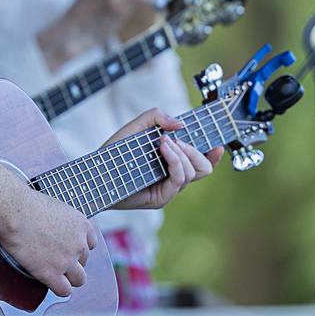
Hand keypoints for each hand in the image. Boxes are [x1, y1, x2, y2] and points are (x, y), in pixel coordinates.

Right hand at [0, 186, 98, 297]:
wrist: (13, 211)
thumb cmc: (27, 204)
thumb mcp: (56, 208)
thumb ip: (64, 223)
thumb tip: (58, 231)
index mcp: (82, 225)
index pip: (90, 244)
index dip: (77, 247)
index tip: (66, 247)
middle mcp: (79, 244)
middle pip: (84, 261)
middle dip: (71, 261)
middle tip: (54, 257)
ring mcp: (67, 260)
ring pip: (79, 279)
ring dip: (68, 277)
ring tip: (55, 273)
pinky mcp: (52, 273)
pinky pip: (64, 290)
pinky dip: (59, 288)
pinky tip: (50, 282)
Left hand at [106, 109, 220, 209]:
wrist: (96, 171)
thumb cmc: (115, 151)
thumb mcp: (135, 126)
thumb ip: (156, 117)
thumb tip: (180, 123)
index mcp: (172, 162)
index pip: (200, 161)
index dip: (213, 155)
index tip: (218, 145)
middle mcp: (172, 177)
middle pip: (203, 169)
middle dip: (196, 151)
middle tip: (178, 140)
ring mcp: (168, 189)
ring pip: (192, 173)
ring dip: (181, 153)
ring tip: (163, 143)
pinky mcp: (161, 198)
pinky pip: (179, 179)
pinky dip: (175, 161)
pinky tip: (163, 149)